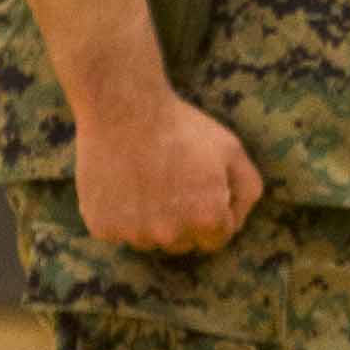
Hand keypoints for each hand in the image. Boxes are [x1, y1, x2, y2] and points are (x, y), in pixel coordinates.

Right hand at [74, 87, 262, 253]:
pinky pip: (117, 230)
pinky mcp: (102, 227)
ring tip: (144, 178)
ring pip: (147, 238)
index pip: (216, 238)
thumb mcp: (232, 151)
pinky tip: (120, 182)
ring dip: (149, 219)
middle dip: (182, 220)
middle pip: (182, 242)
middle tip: (170, 180)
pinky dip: (118, 213)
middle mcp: (171, 235)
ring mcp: (134, 233)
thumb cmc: (182, 127)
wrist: (124, 108)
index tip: (199, 188)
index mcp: (207, 220)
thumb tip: (236, 221)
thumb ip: (247, 191)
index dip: (212, 212)